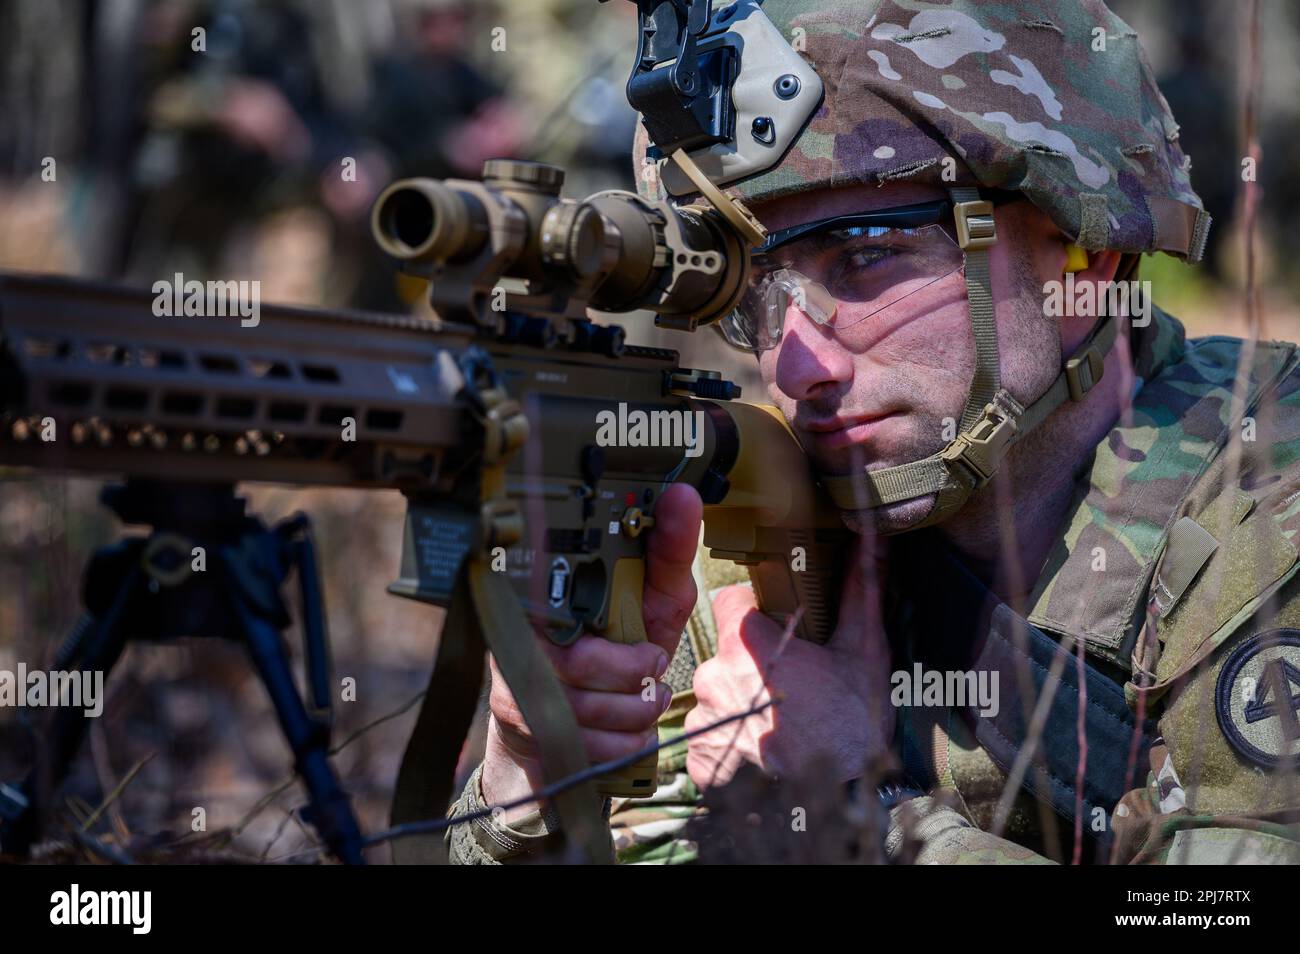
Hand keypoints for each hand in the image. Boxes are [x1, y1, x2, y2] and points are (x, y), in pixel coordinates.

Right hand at [482, 483, 702, 816]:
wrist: (575, 714)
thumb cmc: (614, 650)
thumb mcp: (652, 598)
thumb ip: (668, 553)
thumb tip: (682, 496)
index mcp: (551, 593)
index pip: (566, 596)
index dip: (616, 633)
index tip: (651, 651)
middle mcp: (523, 633)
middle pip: (580, 663)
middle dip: (634, 675)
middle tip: (652, 670)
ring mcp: (515, 680)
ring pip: (585, 707)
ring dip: (632, 712)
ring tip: (644, 698)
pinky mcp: (520, 724)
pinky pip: (583, 743)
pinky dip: (620, 742)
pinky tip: (625, 728)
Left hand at [684, 541, 894, 788]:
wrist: (835, 806)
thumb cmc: (851, 730)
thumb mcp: (864, 655)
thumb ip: (860, 593)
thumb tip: (871, 542)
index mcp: (746, 644)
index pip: (728, 601)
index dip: (751, 611)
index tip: (773, 628)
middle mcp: (713, 678)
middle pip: (723, 653)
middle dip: (750, 665)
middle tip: (790, 689)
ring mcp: (702, 721)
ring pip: (715, 696)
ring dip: (739, 705)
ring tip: (779, 728)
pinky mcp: (698, 761)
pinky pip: (708, 739)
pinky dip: (730, 743)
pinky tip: (764, 754)